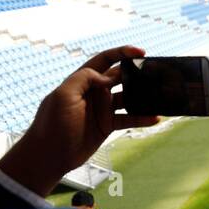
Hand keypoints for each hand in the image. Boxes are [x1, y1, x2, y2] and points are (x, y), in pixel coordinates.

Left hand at [0, 46, 158, 197]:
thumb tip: (106, 76)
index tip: (141, 52)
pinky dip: (142, 118)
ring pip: (128, 97)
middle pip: (120, 77)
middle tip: (156, 73)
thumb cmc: (51, 124)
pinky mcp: (107, 125)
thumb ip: (83, 79)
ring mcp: (102, 109)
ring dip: (144, 96)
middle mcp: (94, 92)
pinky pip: (129, 118)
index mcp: (82, 81)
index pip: (104, 60)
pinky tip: (155, 118)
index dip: (122, 53)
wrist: (48, 156)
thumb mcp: (63, 96)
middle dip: (138, 73)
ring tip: (161, 95)